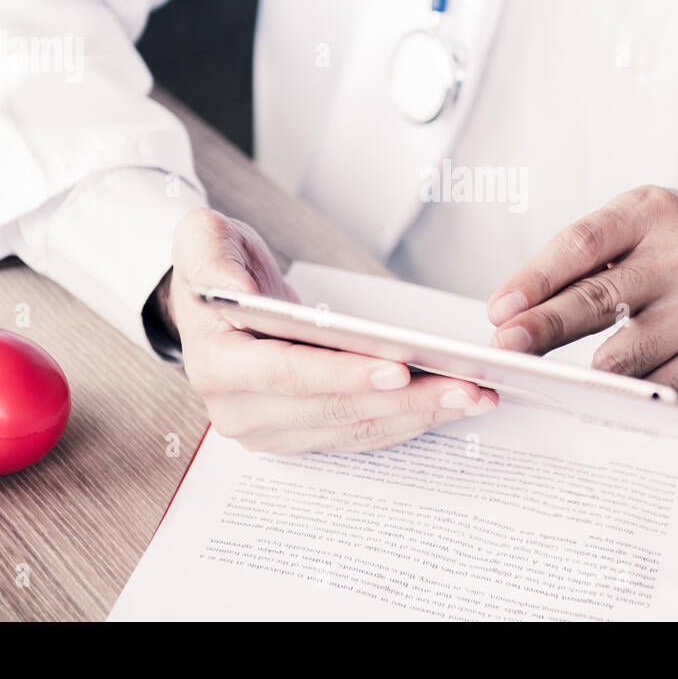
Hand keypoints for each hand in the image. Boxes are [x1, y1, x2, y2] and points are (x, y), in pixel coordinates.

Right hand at [160, 208, 496, 453]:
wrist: (220, 305)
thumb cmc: (219, 266)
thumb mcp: (203, 239)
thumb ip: (210, 257)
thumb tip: (233, 292)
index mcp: (216, 364)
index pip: (287, 374)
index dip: (344, 373)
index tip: (400, 367)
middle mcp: (239, 411)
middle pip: (334, 410)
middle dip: (405, 399)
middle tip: (466, 385)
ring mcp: (270, 432)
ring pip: (355, 429)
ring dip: (419, 416)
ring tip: (475, 395)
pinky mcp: (300, 439)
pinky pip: (361, 435)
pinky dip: (409, 421)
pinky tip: (452, 404)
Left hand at [485, 186, 677, 395]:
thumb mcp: (650, 225)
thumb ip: (593, 256)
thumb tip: (519, 309)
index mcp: (654, 213)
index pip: (582, 244)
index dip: (535, 278)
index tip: (500, 308)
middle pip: (597, 298)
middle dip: (541, 328)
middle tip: (504, 347)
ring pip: (623, 353)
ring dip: (588, 370)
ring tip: (568, 375)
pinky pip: (657, 384)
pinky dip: (631, 389)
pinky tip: (620, 388)